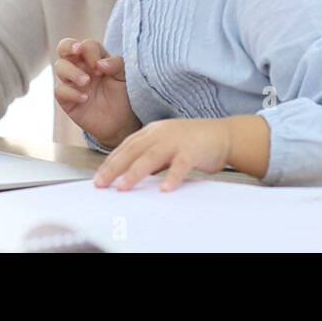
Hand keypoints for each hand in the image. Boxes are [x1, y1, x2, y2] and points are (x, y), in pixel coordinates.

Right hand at [54, 38, 139, 147]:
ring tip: (86, 82)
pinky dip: (71, 92)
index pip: (86, 45)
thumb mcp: (125, 76)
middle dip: (68, 46)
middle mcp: (80, 67)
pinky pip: (60, 91)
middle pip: (64, 47)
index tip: (100, 66)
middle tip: (79, 51)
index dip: (90, 51)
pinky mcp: (67, 99)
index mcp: (94, 58)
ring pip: (60, 67)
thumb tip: (99, 64)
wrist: (122, 121)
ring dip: (72, 71)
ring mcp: (72, 82)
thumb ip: (116, 64)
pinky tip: (85, 99)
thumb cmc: (123, 94)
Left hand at [93, 118, 232, 191]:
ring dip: (135, 172)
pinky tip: (165, 189)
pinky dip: (172, 177)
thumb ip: (148, 158)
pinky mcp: (193, 151)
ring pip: (152, 156)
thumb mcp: (165, 147)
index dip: (110, 162)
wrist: (223, 135)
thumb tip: (127, 175)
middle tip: (101, 183)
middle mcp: (161, 134)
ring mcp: (176, 141)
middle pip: (133, 150)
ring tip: (123, 187)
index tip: (98, 177)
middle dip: (114, 168)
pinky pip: (181, 165)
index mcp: (152, 132)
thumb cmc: (192, 143)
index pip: (126, 147)